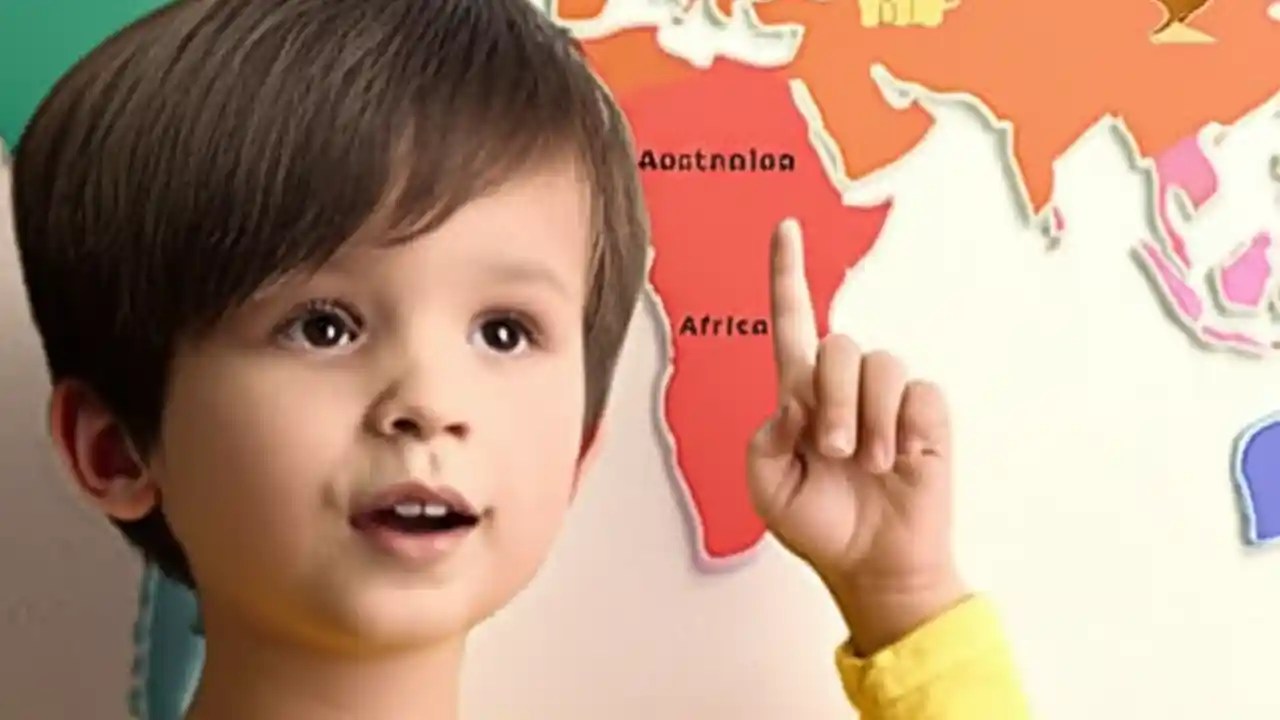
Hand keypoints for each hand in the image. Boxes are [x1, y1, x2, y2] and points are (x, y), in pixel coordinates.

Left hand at [747, 218, 965, 654]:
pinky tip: (902, 461)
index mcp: (800, 396)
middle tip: (833, 452)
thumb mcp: (767, 488)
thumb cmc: (818, 526)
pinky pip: (918, 393)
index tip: (784, 228)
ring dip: (868, 422)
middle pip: (836, 345)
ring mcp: (888, 398)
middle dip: (833, 399)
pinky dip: (904, 431)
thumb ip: (764, 438)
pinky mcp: (926, 415)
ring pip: (879, 364)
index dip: (786, 275)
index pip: (792, 323)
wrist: (872, 566)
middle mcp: (844, 386)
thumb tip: (794, 397)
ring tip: (870, 465)